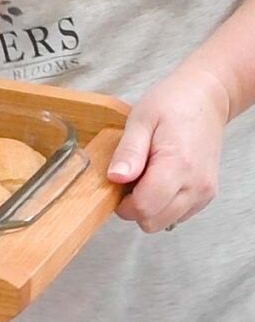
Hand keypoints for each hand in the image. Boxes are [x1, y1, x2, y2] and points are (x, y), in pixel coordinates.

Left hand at [106, 66, 229, 231]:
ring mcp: (203, 192)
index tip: (116, 183)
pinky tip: (160, 179)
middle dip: (134, 206)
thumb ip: (129, 151)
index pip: (144, 208)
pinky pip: (177, 215)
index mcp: (178, 165)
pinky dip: (163, 204)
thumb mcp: (141, 119)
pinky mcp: (206, 195)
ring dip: (149, 206)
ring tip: (146, 174)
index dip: (122, 202)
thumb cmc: (173, 104)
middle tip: (130, 176)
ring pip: (164, 222)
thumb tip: (115, 178)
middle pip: (153, 222)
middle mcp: (195, 185)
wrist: (206, 99)